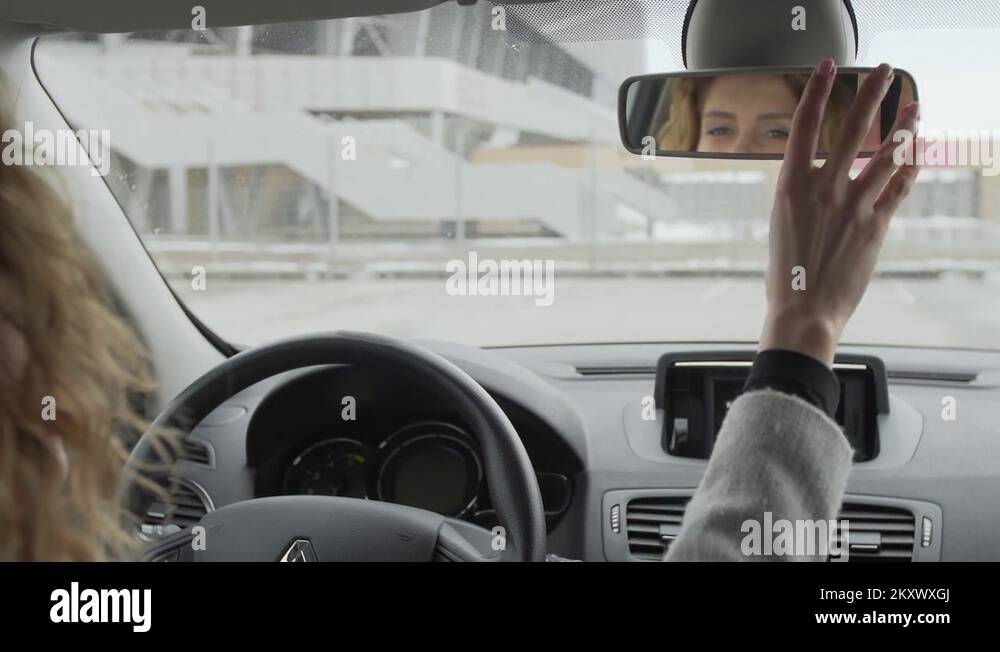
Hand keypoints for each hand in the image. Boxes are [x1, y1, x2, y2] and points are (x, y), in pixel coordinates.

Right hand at [760, 59, 920, 365]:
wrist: (803, 311)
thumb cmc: (786, 274)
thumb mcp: (781, 224)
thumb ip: (800, 195)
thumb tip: (814, 177)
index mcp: (790, 186)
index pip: (805, 125)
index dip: (818, 91)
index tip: (827, 68)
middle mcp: (823, 188)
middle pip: (852, 128)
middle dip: (871, 93)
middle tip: (885, 71)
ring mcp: (853, 204)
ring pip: (886, 154)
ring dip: (904, 126)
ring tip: (915, 106)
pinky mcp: (875, 224)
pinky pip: (899, 186)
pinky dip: (911, 166)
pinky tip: (919, 151)